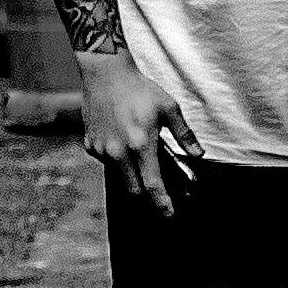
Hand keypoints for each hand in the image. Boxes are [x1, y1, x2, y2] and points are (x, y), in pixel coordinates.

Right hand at [78, 47, 192, 216]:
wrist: (105, 73)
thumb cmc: (140, 89)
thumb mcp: (169, 108)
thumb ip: (184, 135)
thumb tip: (198, 155)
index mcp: (141, 144)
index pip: (153, 184)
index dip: (162, 203)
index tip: (169, 214)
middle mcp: (118, 151)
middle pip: (133, 190)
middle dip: (147, 194)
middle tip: (158, 190)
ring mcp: (101, 149)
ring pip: (118, 177)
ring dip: (131, 175)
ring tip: (139, 157)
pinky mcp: (89, 143)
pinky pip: (106, 162)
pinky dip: (116, 160)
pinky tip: (122, 142)